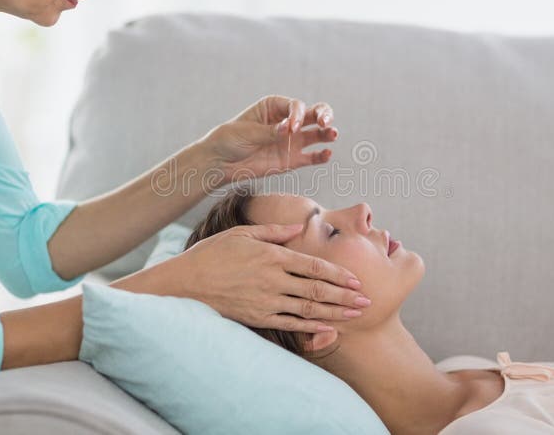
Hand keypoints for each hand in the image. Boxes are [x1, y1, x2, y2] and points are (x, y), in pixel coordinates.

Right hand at [170, 223, 369, 332]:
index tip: (357, 278)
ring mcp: (266, 301)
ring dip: (335, 312)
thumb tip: (299, 225)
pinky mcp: (257, 317)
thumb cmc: (213, 253)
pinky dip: (311, 326)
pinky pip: (290, 323)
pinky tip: (327, 327)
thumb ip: (274, 231)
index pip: (314, 265)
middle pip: (317, 289)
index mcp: (272, 256)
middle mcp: (273, 279)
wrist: (185, 283)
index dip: (339, 273)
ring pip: (308, 308)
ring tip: (355, 315)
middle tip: (367, 300)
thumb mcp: (242, 233)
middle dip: (345, 295)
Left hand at [201, 96, 336, 183]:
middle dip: (323, 115)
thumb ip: (269, 132)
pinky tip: (327, 154)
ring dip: (327, 133)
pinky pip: (312, 157)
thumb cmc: (229, 139)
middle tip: (325, 123)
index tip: (290, 129)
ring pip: (317, 134)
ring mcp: (292, 140)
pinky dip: (321, 156)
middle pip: (313, 114)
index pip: (296, 106)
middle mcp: (287, 121)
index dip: (297, 115)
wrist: (220, 162)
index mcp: (275, 107)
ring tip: (333, 135)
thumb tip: (289, 130)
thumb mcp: (247, 133)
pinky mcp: (292, 159)